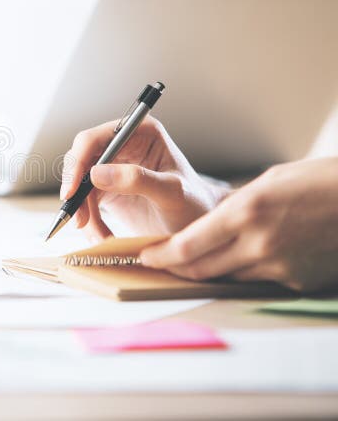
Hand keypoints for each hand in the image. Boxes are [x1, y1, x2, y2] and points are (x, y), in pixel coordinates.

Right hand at [60, 116, 226, 239]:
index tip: (72, 192)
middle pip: (81, 161)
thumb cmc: (196, 206)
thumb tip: (96, 173)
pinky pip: (85, 203)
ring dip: (82, 212)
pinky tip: (100, 236)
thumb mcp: (172, 193)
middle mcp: (124, 145)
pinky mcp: (108, 189)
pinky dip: (88, 222)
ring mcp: (114, 167)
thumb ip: (138, 179)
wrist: (201, 229)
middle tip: (79, 220)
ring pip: (79, 185)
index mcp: (141, 133)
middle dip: (76, 193)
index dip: (78, 163)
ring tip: (98, 236)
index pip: (95, 139)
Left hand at [140, 157, 337, 291]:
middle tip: (158, 263)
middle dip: (174, 268)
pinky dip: (247, 270)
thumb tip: (210, 224)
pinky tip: (252, 255)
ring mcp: (280, 266)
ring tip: (198, 258)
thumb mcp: (269, 182)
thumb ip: (235, 205)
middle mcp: (259, 244)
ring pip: (227, 276)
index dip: (160, 255)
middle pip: (199, 269)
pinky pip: (259, 279)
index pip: (186, 246)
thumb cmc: (323, 182)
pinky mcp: (298, 282)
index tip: (144, 255)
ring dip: (208, 269)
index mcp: (246, 212)